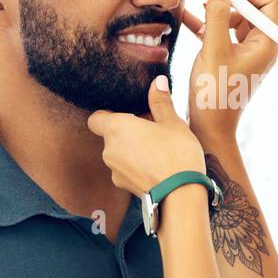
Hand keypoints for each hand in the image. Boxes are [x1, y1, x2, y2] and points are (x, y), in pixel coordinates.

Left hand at [86, 75, 206, 197]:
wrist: (181, 195)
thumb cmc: (176, 154)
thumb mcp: (173, 123)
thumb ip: (161, 102)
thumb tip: (158, 81)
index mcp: (116, 128)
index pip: (96, 118)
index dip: (109, 115)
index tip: (129, 115)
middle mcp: (108, 149)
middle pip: (111, 136)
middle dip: (128, 133)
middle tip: (152, 130)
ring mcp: (114, 171)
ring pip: (118, 154)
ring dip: (132, 150)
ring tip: (158, 150)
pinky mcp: (124, 187)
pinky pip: (126, 170)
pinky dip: (137, 167)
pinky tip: (158, 167)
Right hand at [180, 0, 277, 141]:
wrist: (209, 127)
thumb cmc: (215, 93)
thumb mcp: (214, 49)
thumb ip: (217, 16)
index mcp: (266, 44)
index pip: (269, 2)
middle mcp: (262, 47)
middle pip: (253, 9)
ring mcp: (248, 54)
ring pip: (237, 20)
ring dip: (218, 12)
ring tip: (197, 10)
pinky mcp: (233, 60)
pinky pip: (224, 35)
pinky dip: (209, 26)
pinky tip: (188, 19)